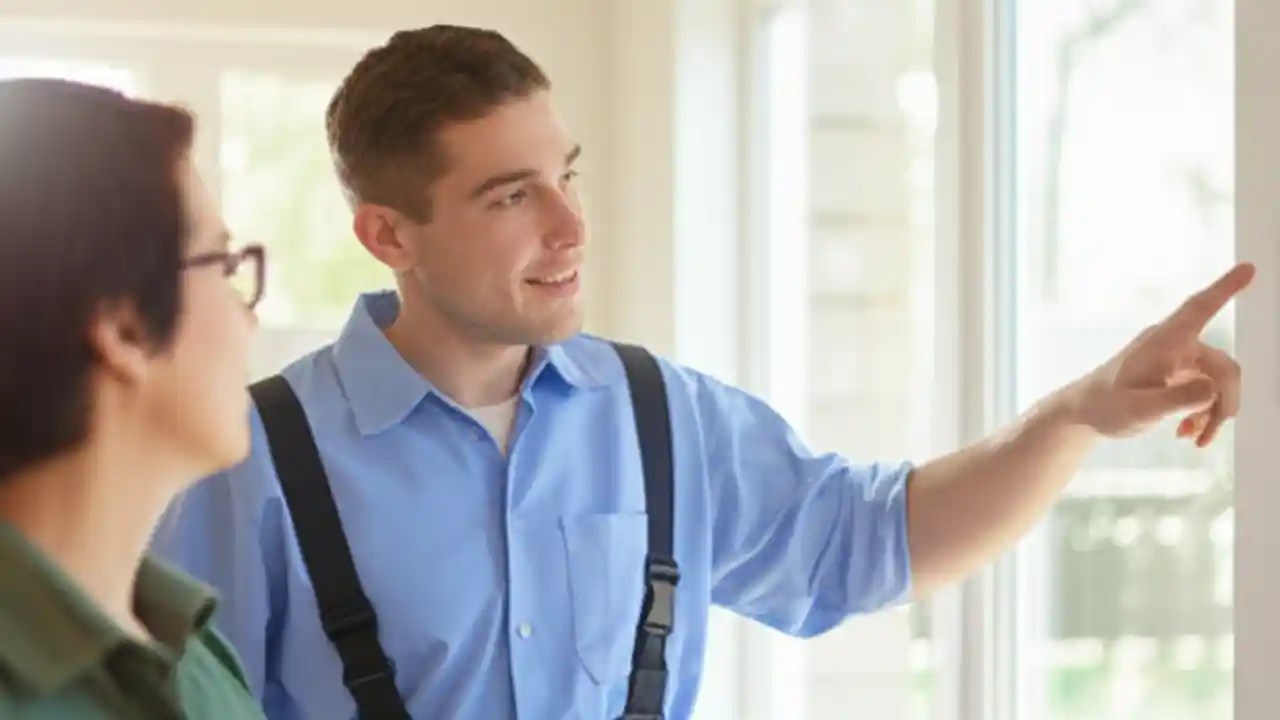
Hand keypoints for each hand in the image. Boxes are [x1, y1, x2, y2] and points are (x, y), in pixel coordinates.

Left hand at [1066, 262, 1254, 445]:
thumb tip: (1213, 390)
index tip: (1248, 267)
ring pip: (1219, 385)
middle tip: (1206, 435)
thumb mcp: (1139, 409)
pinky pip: (1208, 394)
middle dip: (1223, 404)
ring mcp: (1180, 361)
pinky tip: (1187, 434)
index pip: (1199, 308)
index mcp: (1164, 341)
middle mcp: (1176, 345)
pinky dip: (1204, 415)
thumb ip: (1177, 400)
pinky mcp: (1180, 376)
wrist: (1085, 414)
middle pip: (1224, 369)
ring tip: (1194, 440)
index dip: (1225, 288)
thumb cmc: (1105, 405)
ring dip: (1214, 415)